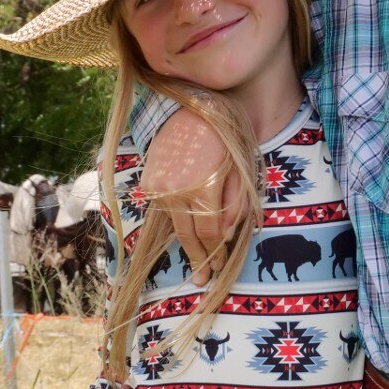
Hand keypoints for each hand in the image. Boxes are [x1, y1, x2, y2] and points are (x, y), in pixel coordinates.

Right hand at [143, 107, 246, 284]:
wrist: (192, 107)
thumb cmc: (224, 136)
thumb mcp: (240, 169)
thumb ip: (236, 203)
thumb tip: (229, 235)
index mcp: (202, 188)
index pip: (209, 233)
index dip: (216, 252)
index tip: (221, 267)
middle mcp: (176, 191)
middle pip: (188, 235)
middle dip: (198, 259)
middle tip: (204, 280)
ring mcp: (159, 186)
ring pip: (174, 224)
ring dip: (185, 245)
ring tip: (194, 265)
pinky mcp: (149, 181)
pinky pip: (164, 209)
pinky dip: (176, 223)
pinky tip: (184, 236)